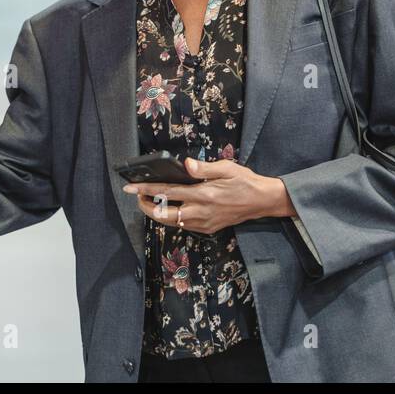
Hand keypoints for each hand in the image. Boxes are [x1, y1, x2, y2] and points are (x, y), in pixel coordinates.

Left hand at [123, 156, 291, 234]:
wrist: (262, 201)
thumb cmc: (245, 182)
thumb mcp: (227, 168)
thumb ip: (204, 168)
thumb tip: (186, 165)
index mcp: (204, 194)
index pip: (168, 192)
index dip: (147, 190)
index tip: (131, 187)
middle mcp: (201, 212)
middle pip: (163, 215)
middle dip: (145, 207)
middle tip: (138, 196)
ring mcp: (204, 223)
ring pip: (171, 222)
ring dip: (157, 213)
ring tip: (150, 201)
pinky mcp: (208, 228)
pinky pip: (183, 225)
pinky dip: (172, 218)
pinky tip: (170, 208)